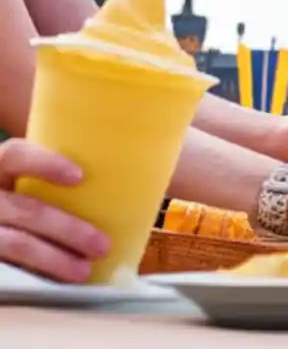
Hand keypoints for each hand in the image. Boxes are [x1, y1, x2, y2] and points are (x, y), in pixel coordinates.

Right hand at [0, 140, 109, 281]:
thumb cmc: (18, 202)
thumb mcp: (22, 185)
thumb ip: (49, 182)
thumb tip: (125, 183)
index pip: (13, 155)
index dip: (44, 164)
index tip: (79, 177)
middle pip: (26, 209)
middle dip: (68, 229)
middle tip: (103, 246)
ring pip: (15, 243)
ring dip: (54, 259)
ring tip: (84, 270)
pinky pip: (7, 269)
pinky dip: (34, 275)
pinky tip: (54, 282)